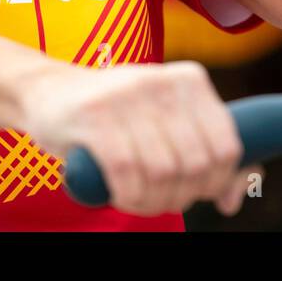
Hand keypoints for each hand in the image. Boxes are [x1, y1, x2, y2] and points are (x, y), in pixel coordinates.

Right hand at [19, 60, 254, 215]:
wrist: (49, 91)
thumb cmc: (117, 114)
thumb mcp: (166, 122)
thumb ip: (207, 154)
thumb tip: (232, 201)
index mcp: (190, 79)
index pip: (227, 146)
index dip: (215, 182)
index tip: (194, 191)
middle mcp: (163, 81)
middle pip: (195, 165)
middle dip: (180, 195)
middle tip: (160, 199)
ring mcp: (127, 96)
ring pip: (162, 173)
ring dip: (151, 200)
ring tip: (137, 198)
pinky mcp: (94, 116)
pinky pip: (127, 173)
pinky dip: (127, 195)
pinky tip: (119, 194)